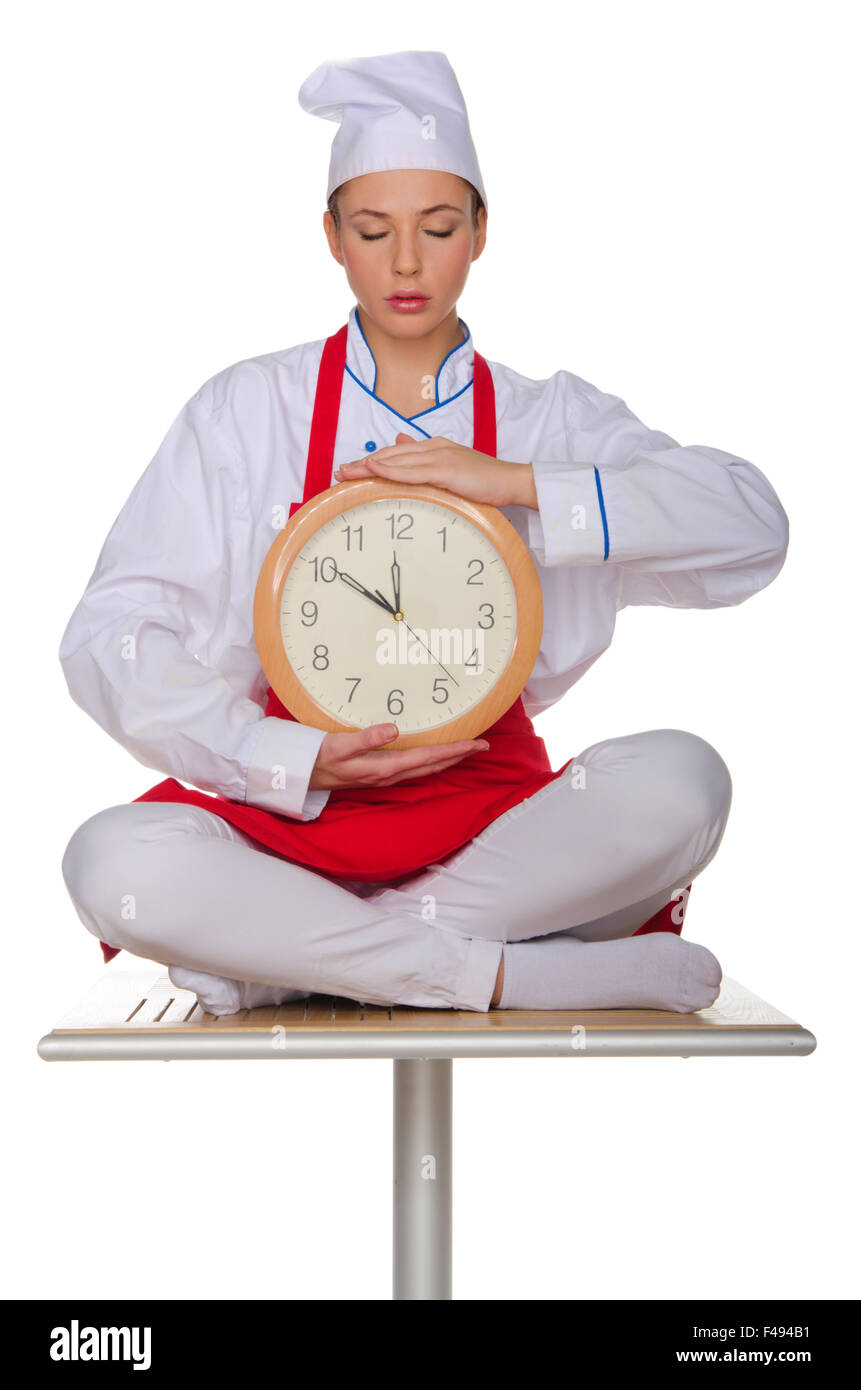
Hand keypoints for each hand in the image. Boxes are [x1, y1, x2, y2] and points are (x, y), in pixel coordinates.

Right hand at [308, 722, 489, 790]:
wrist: (303, 775)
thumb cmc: (320, 757)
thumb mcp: (339, 745)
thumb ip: (367, 738)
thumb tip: (394, 729)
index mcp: (385, 767)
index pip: (429, 758)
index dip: (455, 750)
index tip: (477, 743)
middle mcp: (390, 775)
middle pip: (434, 766)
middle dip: (459, 756)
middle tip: (483, 746)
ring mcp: (386, 777)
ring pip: (426, 770)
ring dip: (447, 760)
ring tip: (466, 751)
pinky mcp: (380, 774)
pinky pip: (414, 769)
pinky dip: (431, 763)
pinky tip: (434, 758)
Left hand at [334, 434, 536, 508]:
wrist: (510, 481)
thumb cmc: (483, 479)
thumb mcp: (451, 467)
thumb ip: (425, 458)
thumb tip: (400, 443)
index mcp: (433, 448)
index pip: (395, 455)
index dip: (370, 461)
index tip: (350, 469)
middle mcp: (433, 448)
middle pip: (389, 455)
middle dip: (361, 464)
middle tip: (338, 473)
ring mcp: (439, 457)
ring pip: (396, 461)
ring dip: (368, 467)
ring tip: (346, 474)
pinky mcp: (445, 470)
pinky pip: (411, 471)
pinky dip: (390, 471)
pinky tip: (373, 472)